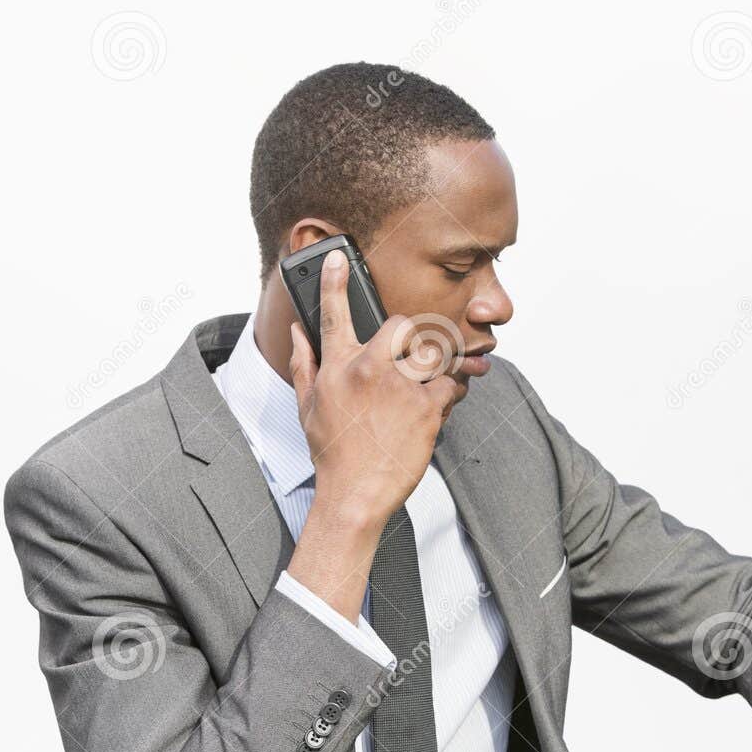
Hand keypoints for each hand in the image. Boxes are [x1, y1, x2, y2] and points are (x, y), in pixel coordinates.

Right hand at [288, 248, 467, 528]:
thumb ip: (304, 363)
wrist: (354, 495)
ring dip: (438, 364)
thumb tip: (299, 331)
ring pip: (434, 351)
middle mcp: (369, 370)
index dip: (334, 281)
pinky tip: (438, 405)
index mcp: (338, 368)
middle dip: (414, 338)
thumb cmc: (331, 452)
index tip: (337, 256)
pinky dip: (451, 392)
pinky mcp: (427, 408)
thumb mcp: (307, 406)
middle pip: (403, 325)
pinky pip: (452, 383)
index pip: (333, 314)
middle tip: (413, 357)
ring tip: (430, 382)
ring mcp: (400, 387)